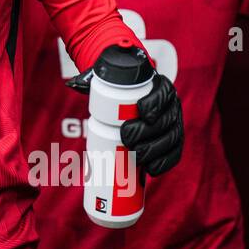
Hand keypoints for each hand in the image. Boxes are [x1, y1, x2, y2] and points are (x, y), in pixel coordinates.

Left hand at [66, 44, 183, 175]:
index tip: (141, 111)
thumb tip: (73, 84)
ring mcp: (174, 125)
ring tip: (137, 155)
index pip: (162, 94)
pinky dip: (164, 163)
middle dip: (148, 131)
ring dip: (155, 150)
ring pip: (171, 138)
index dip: (155, 104)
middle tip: (127, 138)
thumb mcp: (111, 80)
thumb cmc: (120, 90)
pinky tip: (152, 169)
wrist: (131, 102)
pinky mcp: (173, 142)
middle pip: (166, 120)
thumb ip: (94, 79)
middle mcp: (171, 106)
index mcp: (160, 88)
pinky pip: (174, 153)